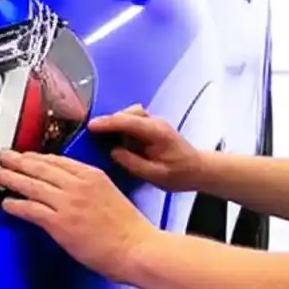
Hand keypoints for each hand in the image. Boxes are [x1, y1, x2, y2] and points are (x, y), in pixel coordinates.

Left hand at [0, 149, 154, 281]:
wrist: (137, 248)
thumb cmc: (129, 229)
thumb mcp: (110, 195)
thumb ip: (89, 189)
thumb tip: (69, 191)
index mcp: (92, 175)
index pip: (57, 160)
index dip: (37, 157)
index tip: (26, 156)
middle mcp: (78, 184)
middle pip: (40, 167)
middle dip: (18, 160)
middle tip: (3, 157)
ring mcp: (68, 203)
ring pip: (31, 184)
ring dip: (11, 178)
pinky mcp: (60, 223)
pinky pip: (31, 209)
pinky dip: (16, 205)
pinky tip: (7, 203)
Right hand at [88, 104, 205, 191]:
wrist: (198, 170)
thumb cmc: (180, 174)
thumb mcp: (156, 175)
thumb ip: (133, 163)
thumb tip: (114, 152)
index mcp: (157, 132)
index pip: (128, 121)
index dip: (108, 123)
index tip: (91, 127)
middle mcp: (154, 123)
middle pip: (128, 113)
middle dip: (110, 121)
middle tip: (94, 134)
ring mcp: (153, 123)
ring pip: (129, 115)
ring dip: (115, 124)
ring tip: (103, 137)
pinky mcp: (150, 128)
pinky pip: (131, 122)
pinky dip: (121, 127)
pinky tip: (115, 139)